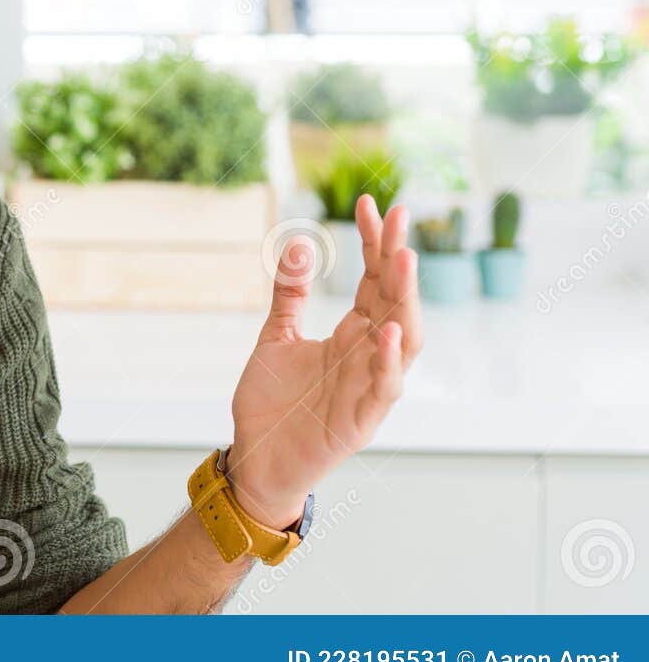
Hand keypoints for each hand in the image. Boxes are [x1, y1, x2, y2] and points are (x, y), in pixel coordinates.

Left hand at [226, 195, 422, 527]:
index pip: (372, 280)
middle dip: (397, 259)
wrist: (255, 457)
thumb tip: (302, 241)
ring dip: (405, 300)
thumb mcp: (275, 337)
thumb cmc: (270, 402)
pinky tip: (389, 332)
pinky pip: (385, 387)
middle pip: (394, 300)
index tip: (371, 204)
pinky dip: (390, 360)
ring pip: (404, 339)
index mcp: (351, 335)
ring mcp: (370, 386)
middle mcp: (369, 355)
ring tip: (402, 260)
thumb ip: (290, 295)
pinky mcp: (362, 419)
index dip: (375, 244)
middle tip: (399, 217)